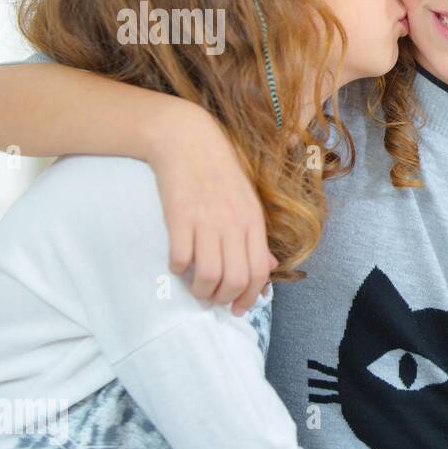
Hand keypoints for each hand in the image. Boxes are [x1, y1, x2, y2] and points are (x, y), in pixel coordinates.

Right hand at [146, 102, 276, 315]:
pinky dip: (178, 271)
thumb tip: (269, 266)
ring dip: (200, 291)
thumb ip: (257, 236)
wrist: (188, 140)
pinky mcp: (179, 217)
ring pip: (209, 275)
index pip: (259, 271)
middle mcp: (234, 224)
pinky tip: (178, 266)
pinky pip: (181, 258)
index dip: (250, 297)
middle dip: (224, 300)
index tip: (239, 308)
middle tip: (214, 301)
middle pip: (235, 279)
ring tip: (196, 289)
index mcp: (254, 221)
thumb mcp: (248, 202)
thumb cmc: (220, 172)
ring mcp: (207, 221)